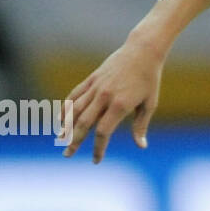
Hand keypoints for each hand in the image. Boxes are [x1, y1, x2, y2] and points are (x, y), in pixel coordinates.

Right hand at [60, 34, 164, 162]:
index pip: (103, 132)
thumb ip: (141, 126)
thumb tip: (141, 146)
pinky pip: (75, 94)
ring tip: (60, 139)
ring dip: (66, 125)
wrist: (142, 51)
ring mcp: (96, 86)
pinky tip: (61, 119)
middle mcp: (104, 96)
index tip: (96, 160)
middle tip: (67, 154)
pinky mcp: (92, 78)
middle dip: (74, 141)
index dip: (98, 148)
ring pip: (75, 109)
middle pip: (84, 123)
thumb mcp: (149, 104)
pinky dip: (66, 107)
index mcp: (120, 105)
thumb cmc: (149, 79)